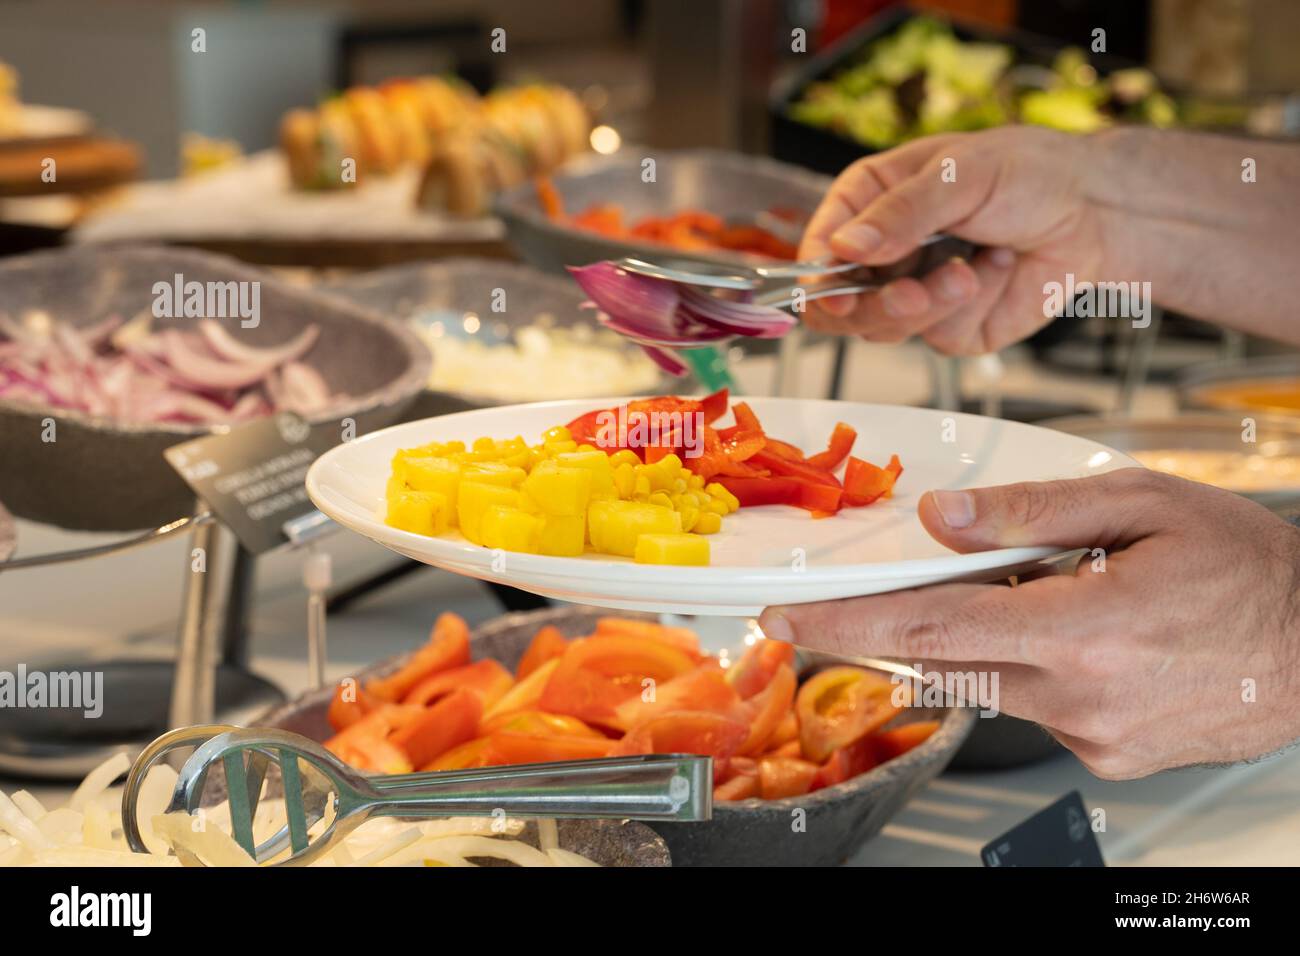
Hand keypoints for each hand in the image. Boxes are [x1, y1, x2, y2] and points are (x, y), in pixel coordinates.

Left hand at [759, 469, 1299, 778]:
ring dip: (975, 640)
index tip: (784, 618)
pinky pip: (1033, 707)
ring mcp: (1094, 738)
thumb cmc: (1246, 566)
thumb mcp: (1140, 504)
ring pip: (984, 684)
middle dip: (889, 627)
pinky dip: (1029, 667)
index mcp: (1084, 632)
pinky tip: (1081, 636)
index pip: (925, 627)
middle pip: (939, 662)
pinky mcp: (1107, 756)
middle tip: (858, 596)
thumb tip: (942, 520)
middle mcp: (1082, 699)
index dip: (843, 622)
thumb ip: (1030, 515)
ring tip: (1039, 595)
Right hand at [800, 126, 1299, 351]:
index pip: (818, 245)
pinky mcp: (949, 327)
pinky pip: (936, 336)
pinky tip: (995, 273)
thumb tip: (844, 247)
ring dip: (925, 305)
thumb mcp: (960, 175)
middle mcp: (883, 254)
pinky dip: (968, 307)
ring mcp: (913, 294)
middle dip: (870, 304)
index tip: (829, 285)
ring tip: (968, 274)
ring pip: (882, 327)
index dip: (815, 271)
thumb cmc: (1029, 173)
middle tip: (907, 294)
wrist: (1095, 212)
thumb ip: (900, 213)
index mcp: (869, 204)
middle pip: (838, 302)